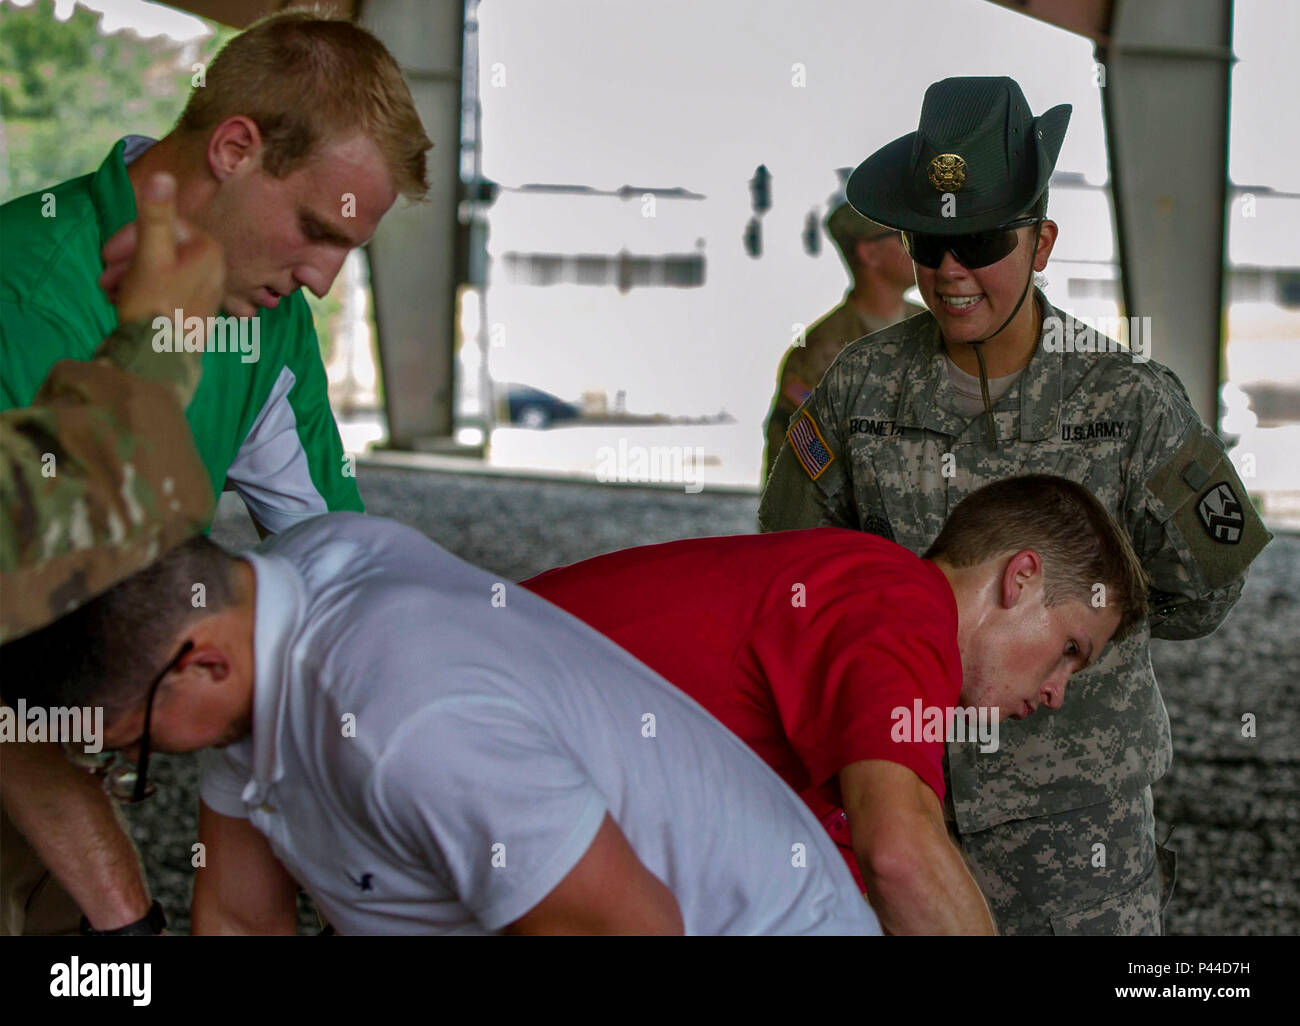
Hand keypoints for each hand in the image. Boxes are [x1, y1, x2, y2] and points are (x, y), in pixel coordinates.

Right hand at [108, 173, 224, 323]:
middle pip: (161, 247)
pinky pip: (166, 289)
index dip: (129, 236)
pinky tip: (123, 302)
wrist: (158, 361)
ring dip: (128, 274)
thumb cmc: (154, 306)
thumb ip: (154, 216)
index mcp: (208, 250)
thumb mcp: (149, 255)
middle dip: (127, 258)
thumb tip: (162, 174)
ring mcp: (206, 291)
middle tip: (104, 276)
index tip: (107, 254)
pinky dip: (141, 290)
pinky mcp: (195, 311)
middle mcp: (215, 269)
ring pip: (160, 268)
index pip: (163, 224)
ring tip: (110, 291)